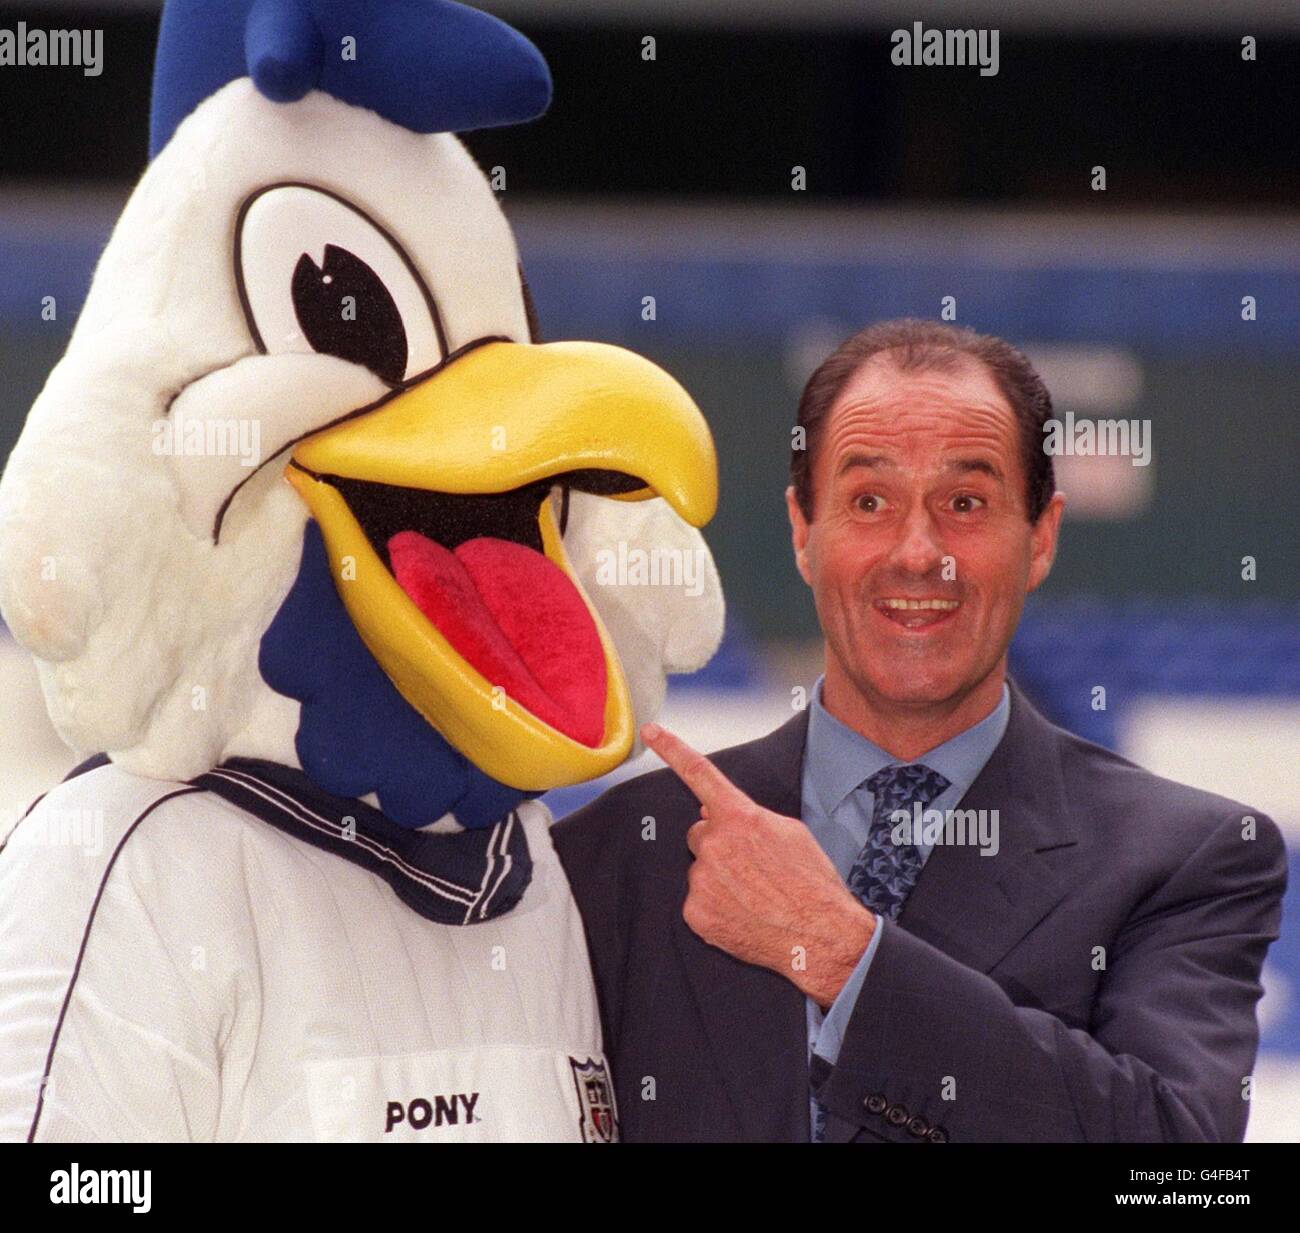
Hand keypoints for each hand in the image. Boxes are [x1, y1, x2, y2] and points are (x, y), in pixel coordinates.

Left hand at [641, 722, 875, 1008]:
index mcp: (739, 817)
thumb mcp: (789, 832)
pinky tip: (742, 913)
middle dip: (718, 843)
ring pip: (700, 868)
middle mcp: (714, 844)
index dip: (672, 749)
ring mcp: (702, 879)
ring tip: (754, 894)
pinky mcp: (695, 912)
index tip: (650, 731)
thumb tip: (711, 809)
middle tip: (751, 866)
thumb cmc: (811, 881)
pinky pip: (697, 900)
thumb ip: (748, 815)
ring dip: (719, 876)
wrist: (820, 935)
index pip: (699, 774)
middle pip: (699, 833)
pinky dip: (715, 906)